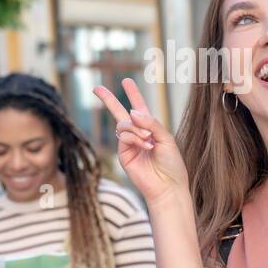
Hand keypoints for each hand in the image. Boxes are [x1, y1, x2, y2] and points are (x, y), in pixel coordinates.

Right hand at [92, 77, 188, 206]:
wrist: (167, 186)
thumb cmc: (171, 164)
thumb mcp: (166, 138)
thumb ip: (151, 123)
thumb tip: (132, 111)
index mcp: (150, 129)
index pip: (139, 108)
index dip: (133, 94)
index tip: (126, 81)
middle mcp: (138, 134)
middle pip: (120, 113)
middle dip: (109, 100)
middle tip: (96, 88)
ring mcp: (128, 144)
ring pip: (124, 124)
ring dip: (137, 129)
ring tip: (149, 141)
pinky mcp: (123, 154)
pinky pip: (124, 137)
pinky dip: (135, 138)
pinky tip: (146, 146)